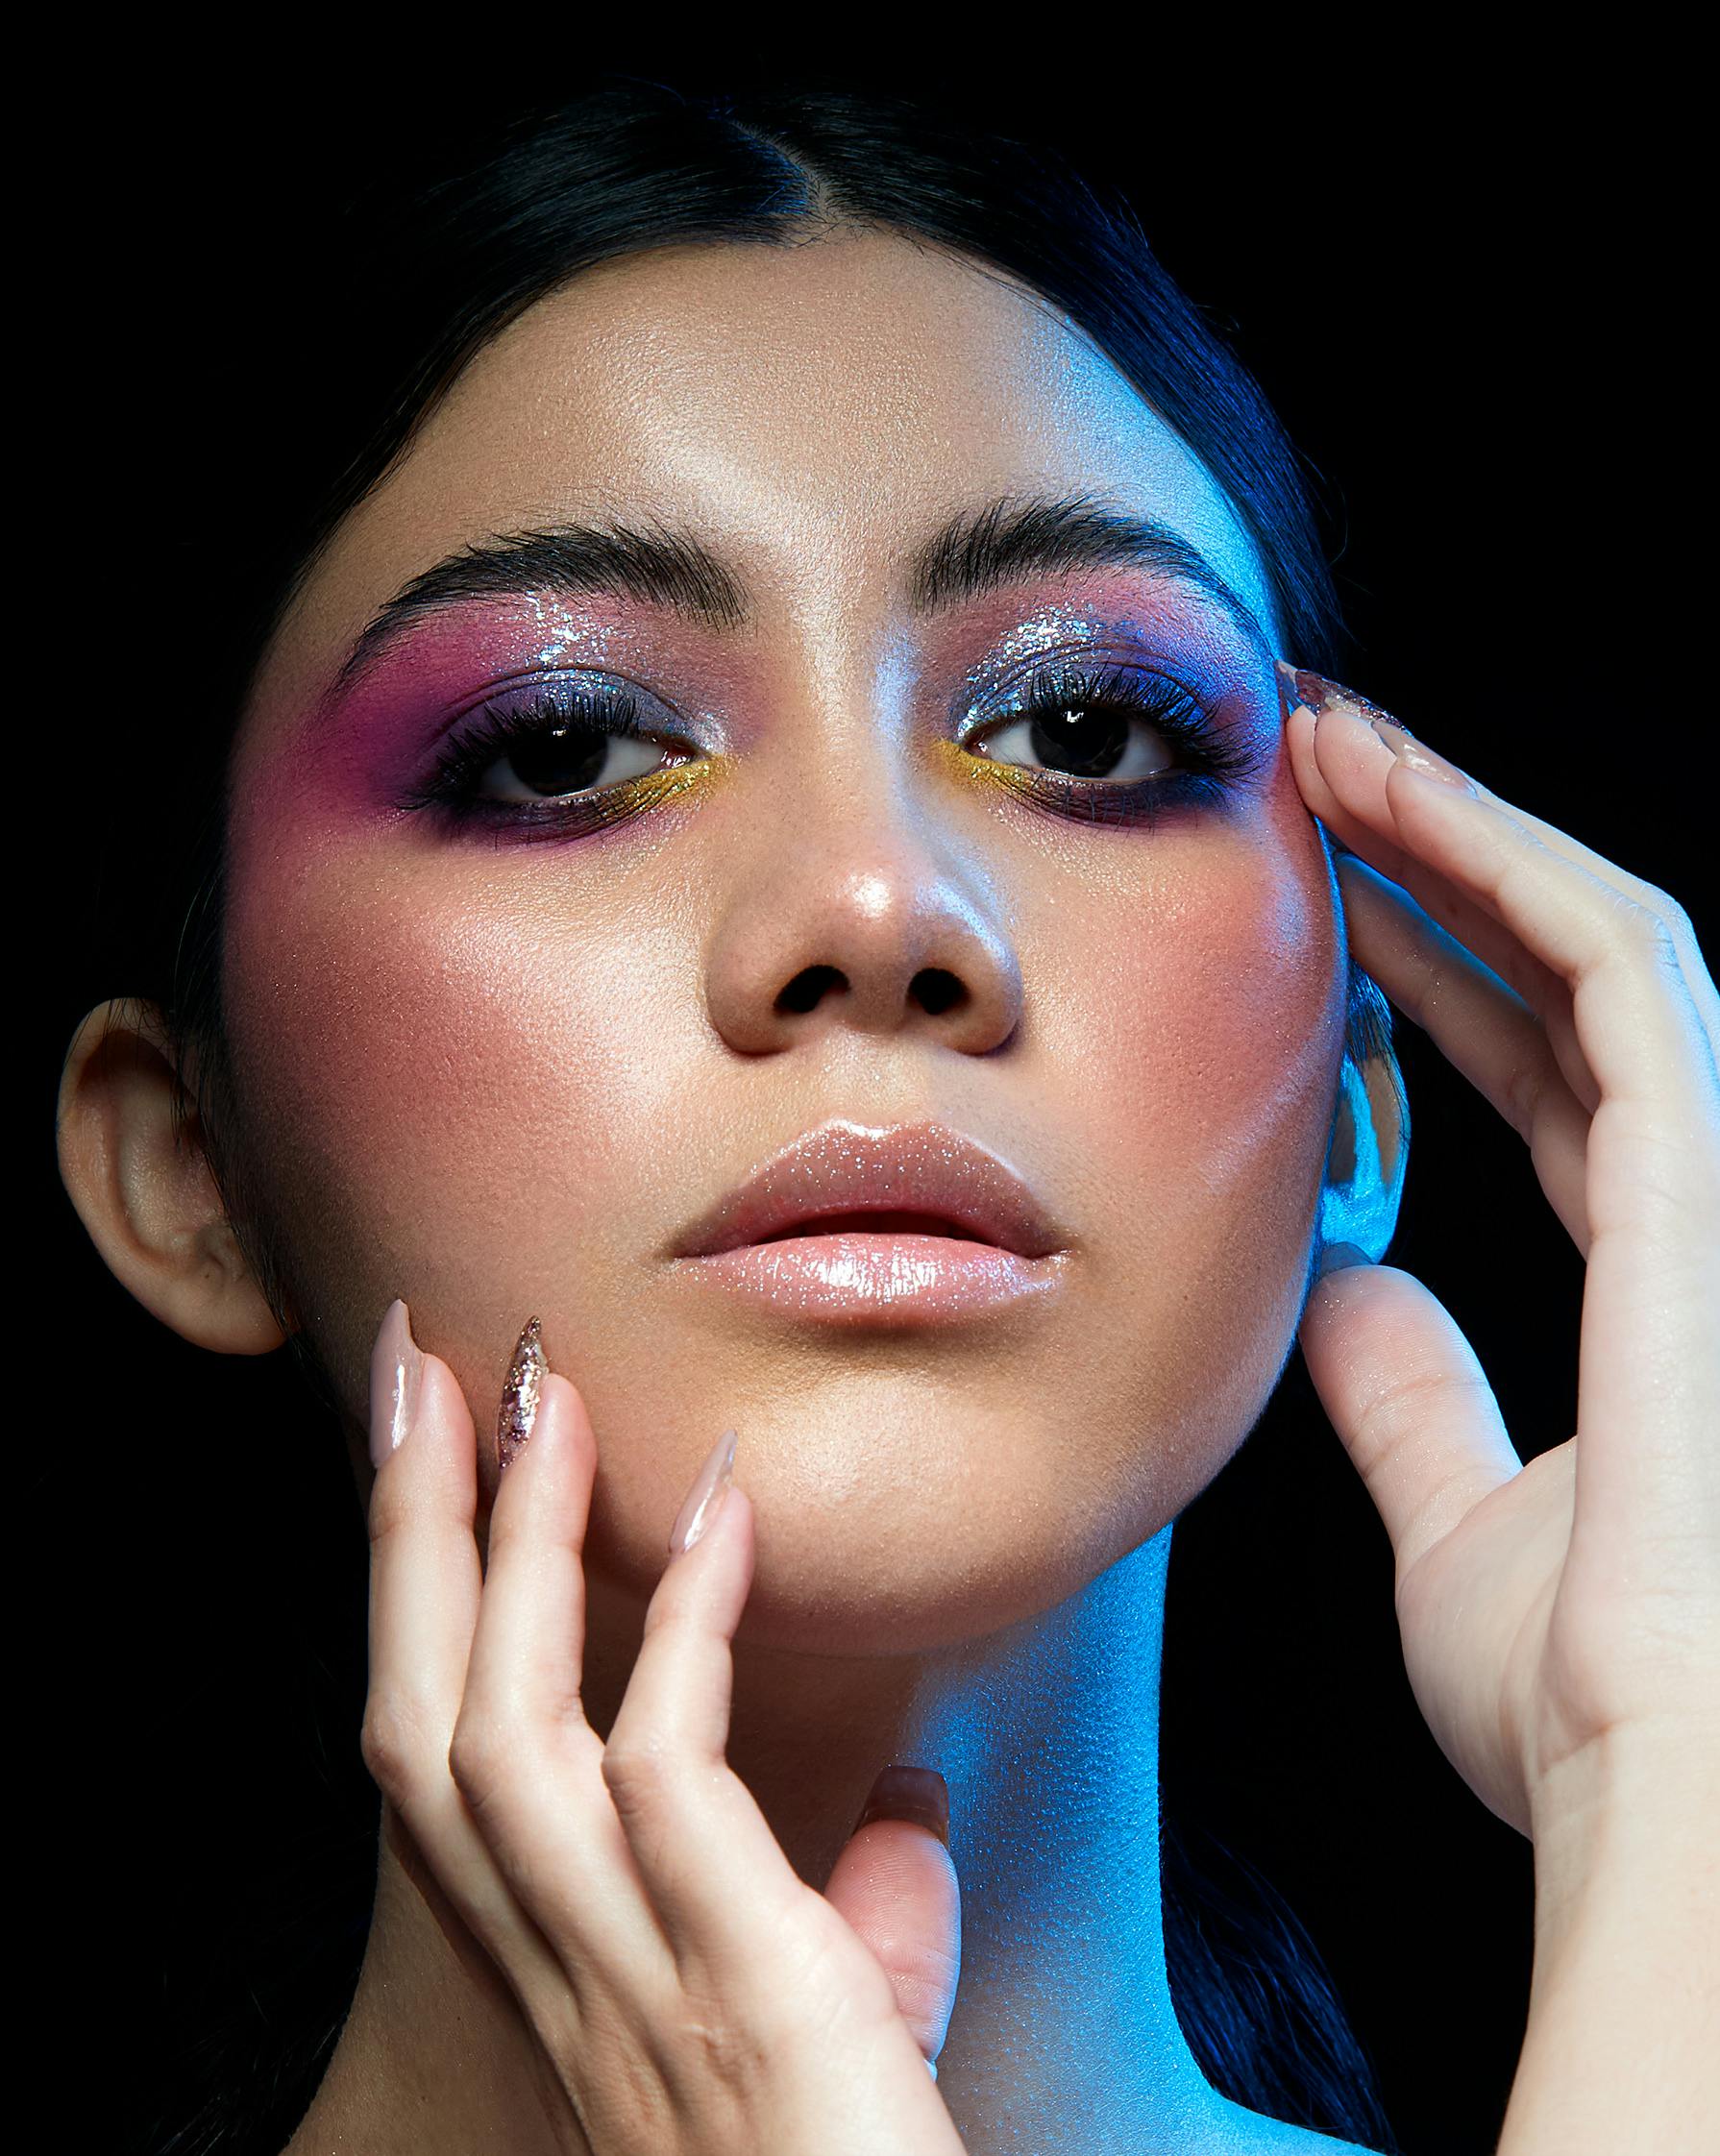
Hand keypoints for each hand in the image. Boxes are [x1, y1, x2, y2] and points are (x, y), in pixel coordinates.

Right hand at [362, 1320, 963, 2154]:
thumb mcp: (835, 2041)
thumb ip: (850, 1915)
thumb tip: (899, 1802)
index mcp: (562, 1970)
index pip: (437, 1760)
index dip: (411, 1604)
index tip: (425, 1452)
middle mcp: (557, 1969)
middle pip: (414, 1716)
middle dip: (405, 1537)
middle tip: (423, 1363)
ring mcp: (627, 1977)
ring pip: (492, 1729)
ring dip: (504, 1549)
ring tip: (541, 1394)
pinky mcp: (733, 1983)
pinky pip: (665, 1770)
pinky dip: (684, 1625)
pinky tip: (725, 1507)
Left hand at [1285, 664, 1718, 1837]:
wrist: (1643, 1795)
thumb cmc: (1577, 1703)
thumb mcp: (1456, 1519)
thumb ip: (1414, 1403)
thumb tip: (1345, 1296)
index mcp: (1643, 1281)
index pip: (1540, 1079)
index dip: (1434, 979)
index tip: (1313, 910)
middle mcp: (1691, 1212)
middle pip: (1562, 986)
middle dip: (1441, 865)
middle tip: (1308, 772)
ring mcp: (1712, 1193)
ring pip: (1594, 942)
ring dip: (1460, 826)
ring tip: (1325, 742)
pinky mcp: (1709, 1184)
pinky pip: (1621, 975)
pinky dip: (1509, 868)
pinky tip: (1397, 795)